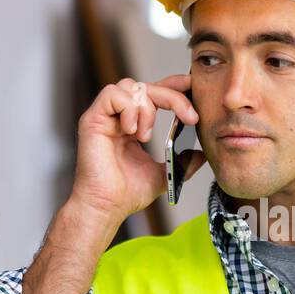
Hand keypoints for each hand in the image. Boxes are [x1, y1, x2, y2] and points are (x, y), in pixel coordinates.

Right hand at [70, 73, 206, 220]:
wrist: (106, 207)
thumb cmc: (126, 194)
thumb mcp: (165, 174)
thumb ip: (182, 162)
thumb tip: (202, 154)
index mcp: (133, 125)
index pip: (154, 93)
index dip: (174, 85)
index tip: (193, 87)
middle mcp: (118, 117)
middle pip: (147, 86)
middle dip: (173, 97)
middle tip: (190, 117)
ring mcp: (105, 117)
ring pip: (131, 86)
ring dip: (148, 109)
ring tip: (146, 136)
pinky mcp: (93, 119)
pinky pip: (113, 94)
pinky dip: (129, 109)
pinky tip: (133, 132)